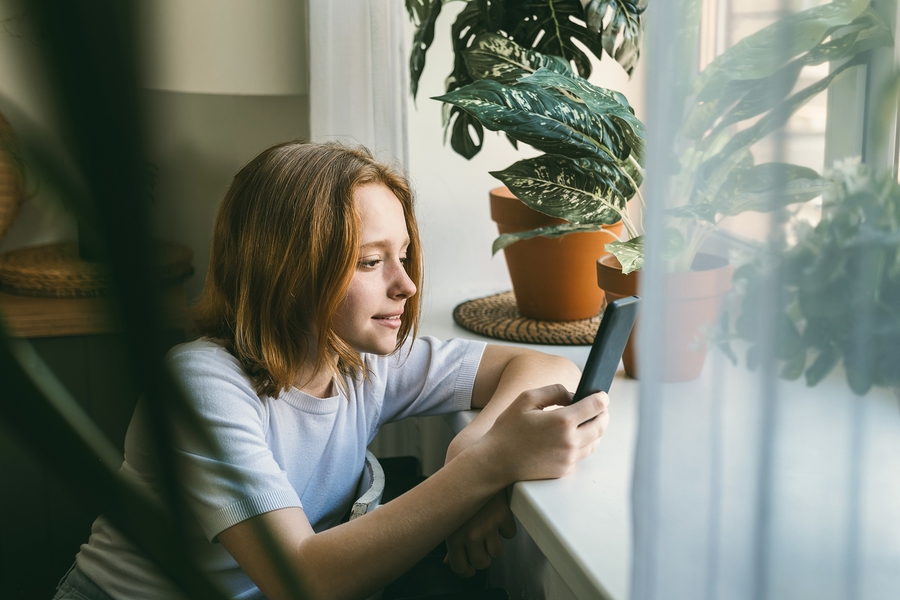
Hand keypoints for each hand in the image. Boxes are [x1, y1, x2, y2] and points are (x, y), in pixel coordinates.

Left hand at [444, 491, 516, 576]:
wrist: (475, 467)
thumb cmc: (458, 491)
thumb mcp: (449, 518)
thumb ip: (450, 542)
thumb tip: (449, 561)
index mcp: (453, 535)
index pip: (460, 567)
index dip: (466, 571)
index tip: (469, 568)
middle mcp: (471, 533)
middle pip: (481, 563)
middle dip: (482, 558)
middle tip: (480, 548)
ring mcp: (488, 526)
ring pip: (497, 552)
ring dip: (494, 545)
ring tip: (489, 532)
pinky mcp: (503, 517)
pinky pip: (509, 534)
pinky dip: (506, 528)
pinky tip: (498, 519)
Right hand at [481, 384, 609, 484]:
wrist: (496, 461)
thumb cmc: (508, 429)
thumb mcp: (526, 399)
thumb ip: (554, 391)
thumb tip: (574, 395)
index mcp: (562, 421)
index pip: (595, 406)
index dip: (601, 398)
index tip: (602, 395)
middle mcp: (569, 441)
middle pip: (600, 426)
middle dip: (603, 414)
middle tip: (600, 408)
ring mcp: (568, 458)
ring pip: (594, 442)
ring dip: (595, 430)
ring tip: (589, 421)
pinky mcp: (564, 470)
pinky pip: (581, 454)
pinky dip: (583, 444)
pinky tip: (573, 437)